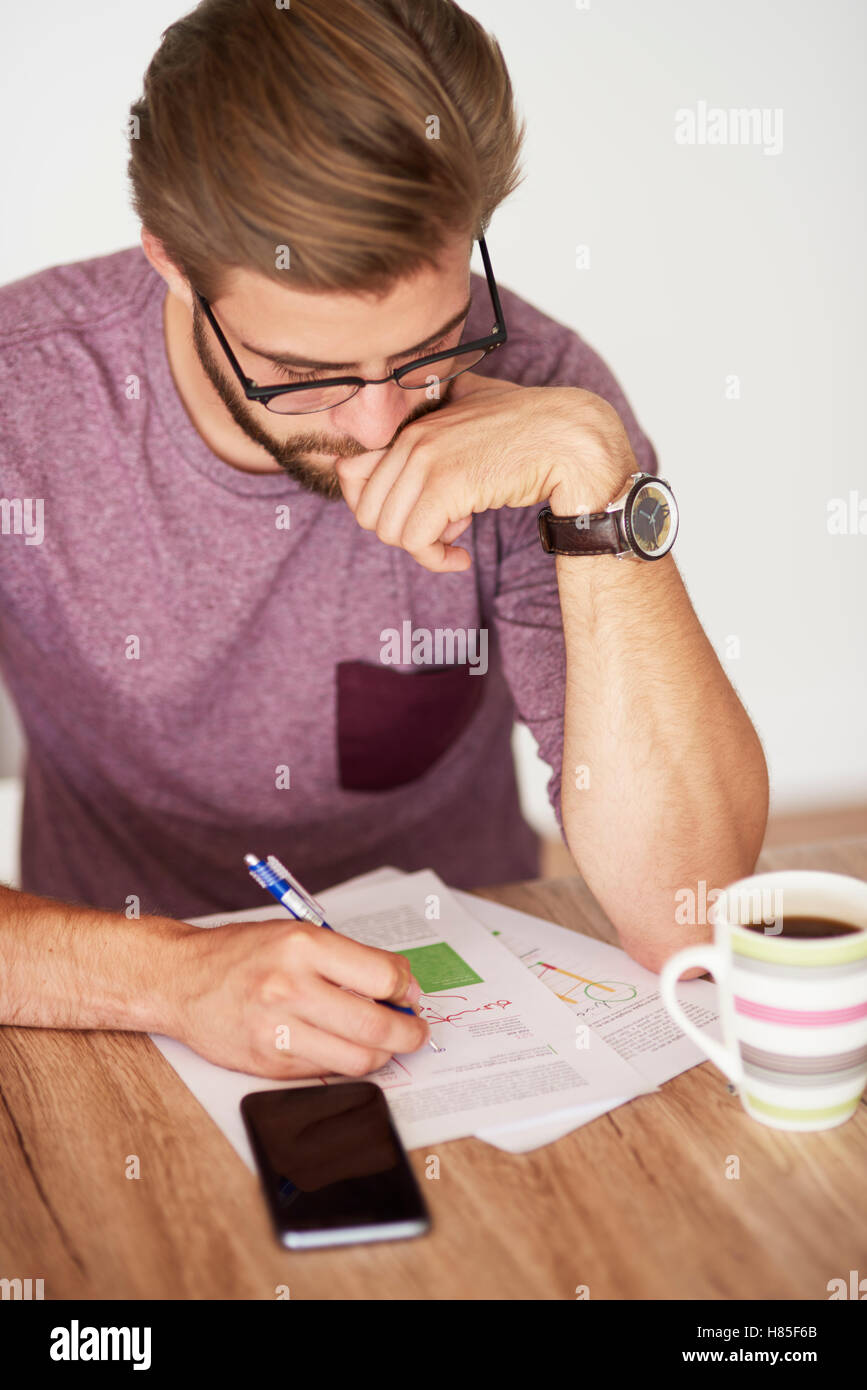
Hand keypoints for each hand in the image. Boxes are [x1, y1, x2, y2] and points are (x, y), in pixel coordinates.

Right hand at [171, 918, 429, 1077]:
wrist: (180, 979)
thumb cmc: (241, 953)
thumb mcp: (295, 934)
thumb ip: (346, 958)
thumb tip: (400, 986)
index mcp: (302, 946)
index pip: (383, 975)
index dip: (407, 988)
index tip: (409, 992)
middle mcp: (289, 987)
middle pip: (377, 1025)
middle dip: (409, 1031)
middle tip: (415, 1029)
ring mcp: (277, 1029)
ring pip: (358, 1058)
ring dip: (383, 1053)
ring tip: (384, 1042)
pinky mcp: (268, 1062)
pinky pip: (327, 1072)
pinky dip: (345, 1062)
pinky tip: (344, 1047)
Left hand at [336, 372, 636, 572]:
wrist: (572, 437)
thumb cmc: (530, 428)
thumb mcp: (472, 412)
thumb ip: (436, 416)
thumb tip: (405, 436)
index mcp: (411, 425)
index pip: (352, 476)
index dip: (380, 508)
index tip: (414, 517)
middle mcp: (412, 439)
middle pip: (367, 511)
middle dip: (401, 531)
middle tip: (441, 529)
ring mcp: (426, 461)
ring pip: (388, 531)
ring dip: (423, 548)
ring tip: (458, 536)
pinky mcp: (447, 487)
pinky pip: (416, 542)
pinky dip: (436, 560)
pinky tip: (462, 557)